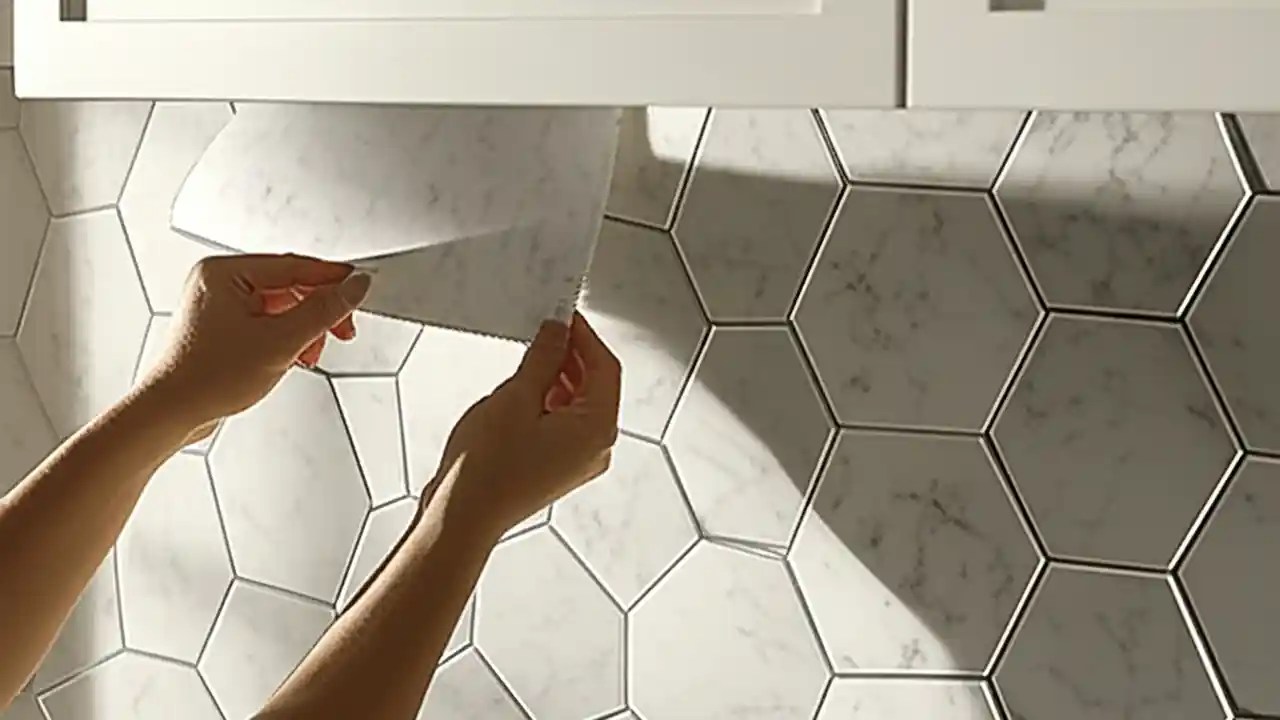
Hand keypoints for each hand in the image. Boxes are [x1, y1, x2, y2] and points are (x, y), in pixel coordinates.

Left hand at [142, 254, 372, 433]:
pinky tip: (291, 357)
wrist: (172, 414)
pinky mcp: (222, 329)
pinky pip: (266, 323)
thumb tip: (353, 287)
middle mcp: (217, 283)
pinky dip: (285, 339)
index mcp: (223, 272)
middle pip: (289, 286)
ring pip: (280, 307)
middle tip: (341, 330)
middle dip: (317, 312)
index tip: (360, 288)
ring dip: (303, 330)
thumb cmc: (206, 378)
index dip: (332, 279)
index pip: (294, 265)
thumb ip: (324, 310)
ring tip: (307, 353)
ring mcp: (217, 307)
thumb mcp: (281, 341)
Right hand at [430, 313, 621, 536]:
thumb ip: (544, 359)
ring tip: (532, 356)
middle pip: (597, 387)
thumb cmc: (485, 470)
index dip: (585, 337)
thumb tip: (558, 333)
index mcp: (596, 429)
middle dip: (573, 355)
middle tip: (546, 330)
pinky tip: (526, 388)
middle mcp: (596, 448)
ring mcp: (578, 461)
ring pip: (580, 405)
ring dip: (560, 377)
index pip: (605, 368)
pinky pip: (565, 424)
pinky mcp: (558, 467)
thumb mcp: (516, 397)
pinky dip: (551, 400)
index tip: (565, 316)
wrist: (461, 517)